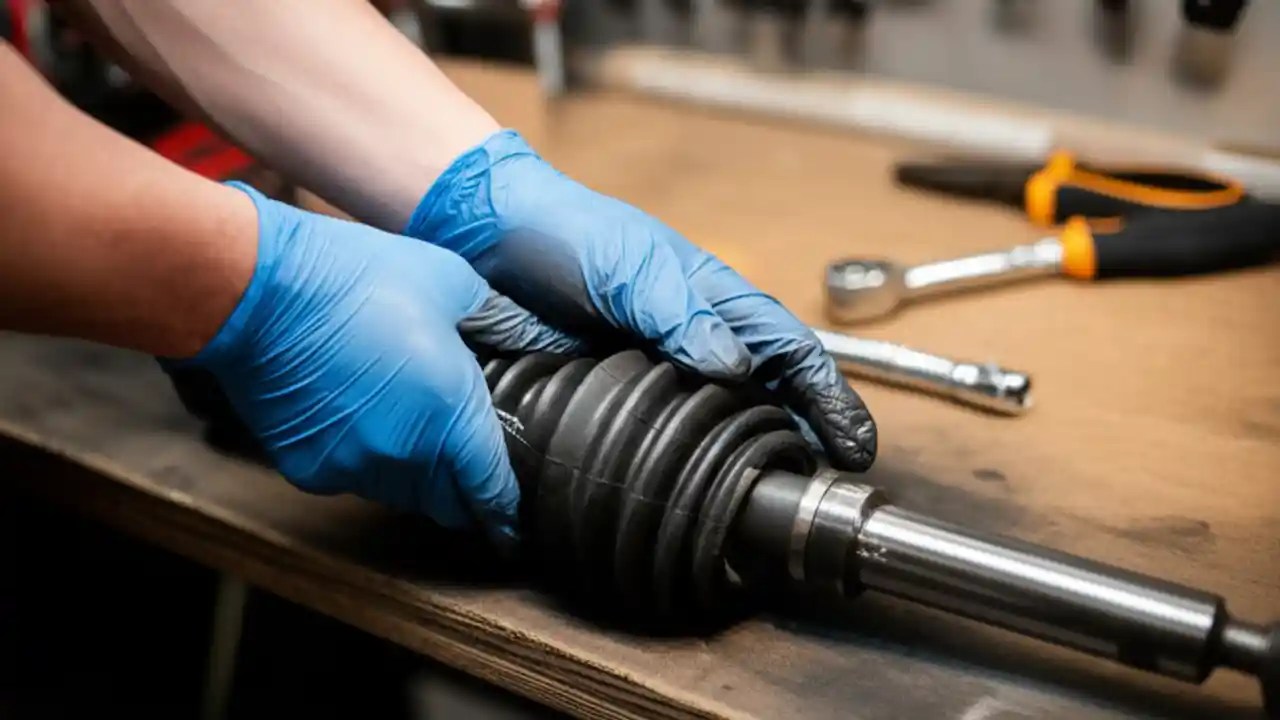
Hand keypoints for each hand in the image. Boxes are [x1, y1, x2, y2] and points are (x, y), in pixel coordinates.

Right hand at [170, 182, 579, 545]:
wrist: (257, 290)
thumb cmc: (358, 277)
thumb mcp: (452, 285)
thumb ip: (509, 324)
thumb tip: (556, 341)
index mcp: (449, 415)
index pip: (490, 490)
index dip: (507, 515)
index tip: (516, 529)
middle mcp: (404, 455)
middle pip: (447, 502)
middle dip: (464, 493)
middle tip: (471, 469)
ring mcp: (352, 467)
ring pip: (402, 494)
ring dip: (417, 476)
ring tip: (416, 429)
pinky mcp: (308, 468)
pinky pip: (355, 479)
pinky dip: (368, 462)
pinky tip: (365, 418)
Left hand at [406, 130, 875, 469]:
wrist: (488, 236)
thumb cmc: (567, 234)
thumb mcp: (629, 267)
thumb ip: (678, 314)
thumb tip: (735, 368)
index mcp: (710, 298)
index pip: (789, 350)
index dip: (827, 396)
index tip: (855, 444)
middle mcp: (692, 335)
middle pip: (768, 388)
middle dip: (806, 431)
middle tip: (827, 482)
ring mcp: (655, 365)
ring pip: (720, 413)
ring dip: (752, 450)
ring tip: (775, 492)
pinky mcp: (613, 390)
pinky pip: (661, 426)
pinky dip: (687, 455)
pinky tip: (694, 483)